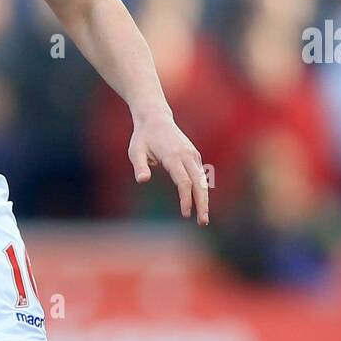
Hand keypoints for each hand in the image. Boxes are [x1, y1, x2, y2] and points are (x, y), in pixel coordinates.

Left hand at [129, 108, 209, 224]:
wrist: (156, 118)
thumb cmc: (143, 137)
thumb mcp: (135, 151)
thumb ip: (139, 166)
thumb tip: (143, 180)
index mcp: (173, 156)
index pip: (184, 182)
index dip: (186, 199)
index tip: (185, 214)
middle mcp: (187, 156)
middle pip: (199, 183)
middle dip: (202, 203)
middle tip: (203, 222)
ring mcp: (193, 155)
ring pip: (202, 181)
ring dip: (204, 199)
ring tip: (203, 218)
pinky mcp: (194, 156)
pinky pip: (200, 176)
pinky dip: (202, 190)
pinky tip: (200, 204)